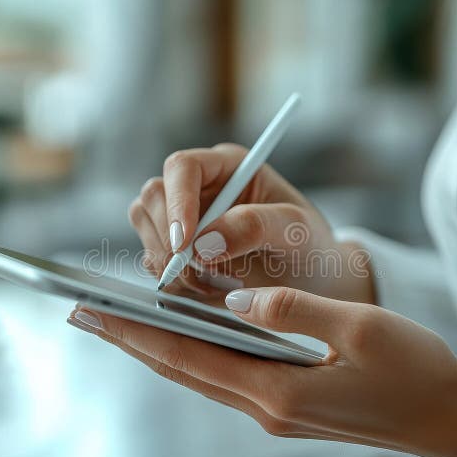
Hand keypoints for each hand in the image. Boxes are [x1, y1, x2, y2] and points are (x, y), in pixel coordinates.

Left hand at [67, 286, 456, 456]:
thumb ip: (294, 310)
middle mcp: (267, 408)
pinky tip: (184, 339)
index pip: (188, 355)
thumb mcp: (360, 328)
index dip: (138, 330)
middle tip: (87, 314)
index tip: (94, 310)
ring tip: (121, 323)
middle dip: (131, 340)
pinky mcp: (289, 406)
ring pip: (200, 375)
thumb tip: (238, 301)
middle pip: (182, 369)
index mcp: (278, 390)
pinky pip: (225, 378)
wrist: (451, 419)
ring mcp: (276, 412)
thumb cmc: (417, 371)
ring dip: (157, 348)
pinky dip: (193, 355)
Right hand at [128, 143, 373, 302]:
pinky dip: (174, 282)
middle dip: (170, 240)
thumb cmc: (309, 245)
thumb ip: (255, 226)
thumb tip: (204, 242)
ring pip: (146, 230)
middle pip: (153, 197)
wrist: (310, 280)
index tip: (186, 243)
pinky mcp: (175, 251)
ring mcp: (182, 219)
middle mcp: (198, 188)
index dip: (177, 202)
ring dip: (172, 264)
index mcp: (227, 167)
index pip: (183, 167)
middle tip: (200, 273)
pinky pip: (152, 262)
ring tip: (216, 283)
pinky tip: (208, 290)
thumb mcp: (297, 230)